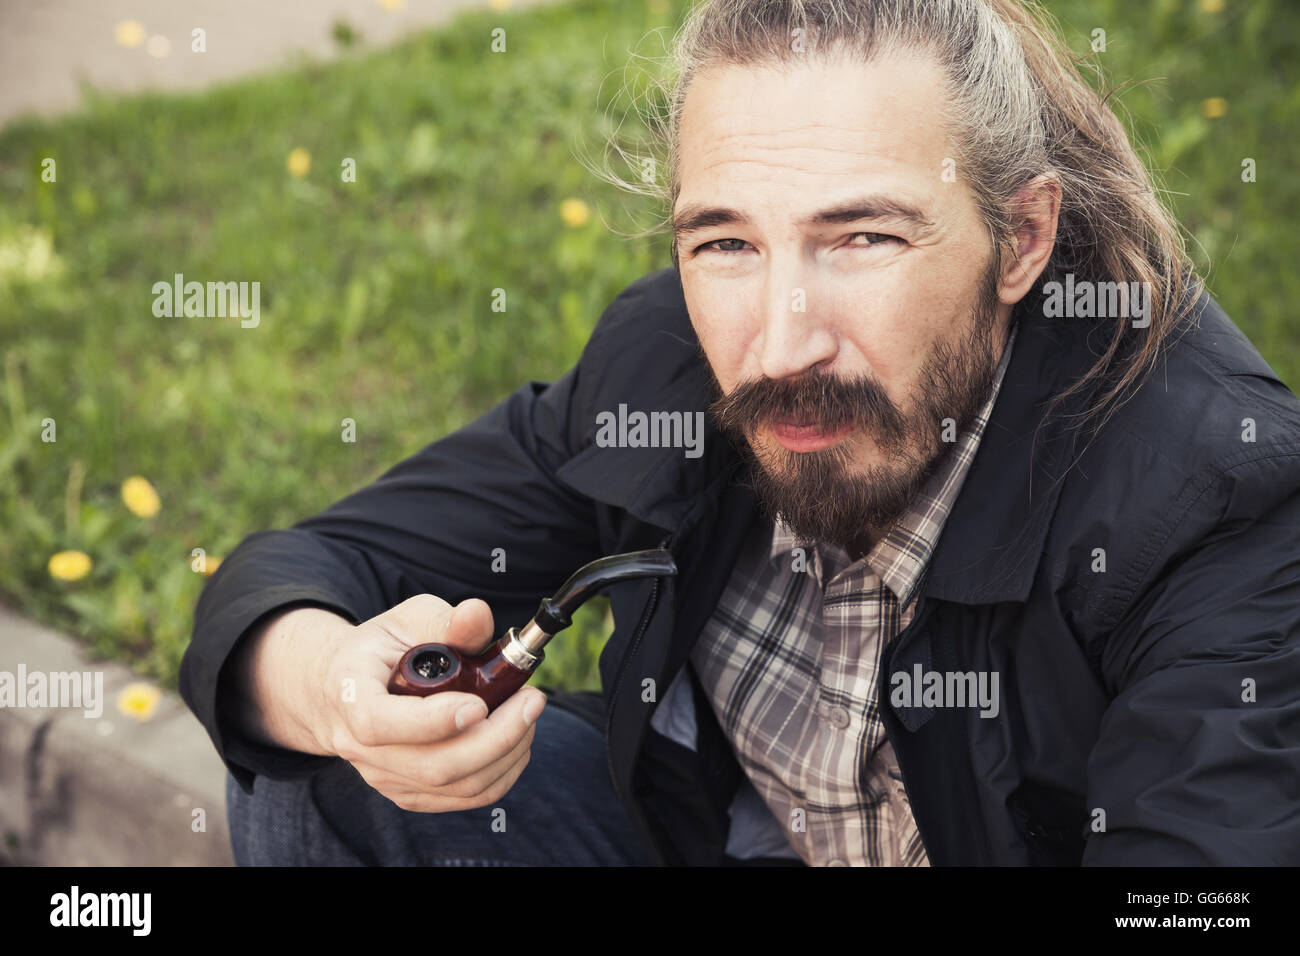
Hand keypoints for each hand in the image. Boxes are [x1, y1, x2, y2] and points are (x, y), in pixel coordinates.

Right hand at [316, 595, 546, 811]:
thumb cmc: (383, 649)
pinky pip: (466, 796)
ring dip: (508, 752)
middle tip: (531, 700)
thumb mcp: (407, 620)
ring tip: (528, 712)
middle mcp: (360, 748)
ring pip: (457, 786)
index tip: (479, 704)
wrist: (348, 687)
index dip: (432, 721)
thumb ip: (444, 621)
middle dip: (496, 737)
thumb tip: (478, 615)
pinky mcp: (411, 793)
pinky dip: (504, 770)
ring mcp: (385, 777)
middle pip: (432, 766)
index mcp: (349, 695)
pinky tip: (517, 737)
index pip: (378, 723)